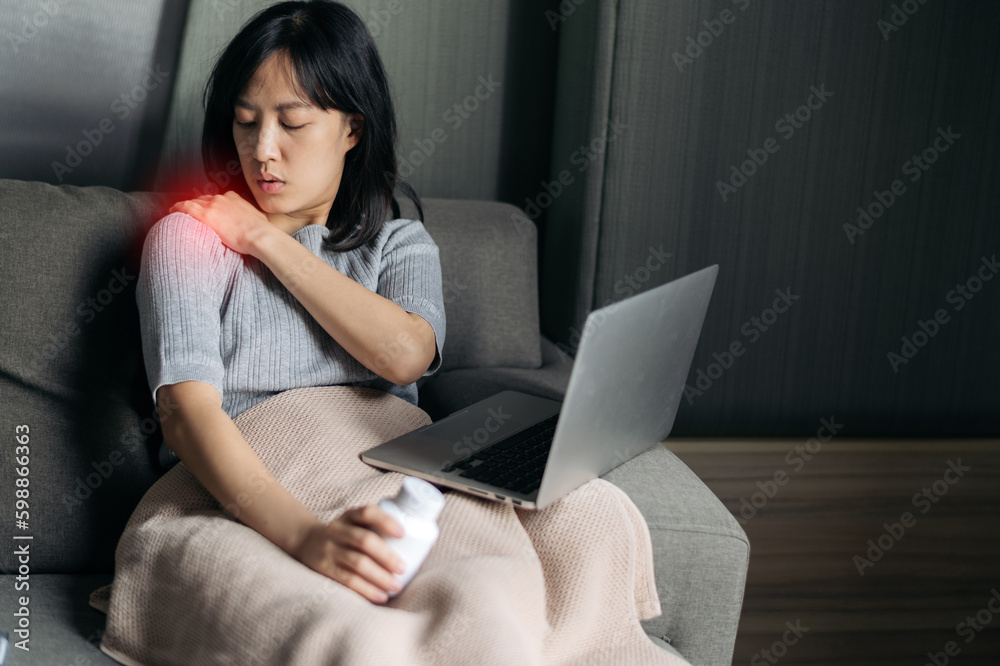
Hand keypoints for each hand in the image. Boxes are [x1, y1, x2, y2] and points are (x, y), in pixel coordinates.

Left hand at [169, 191, 271, 255]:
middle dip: (197, 204)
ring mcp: (213, 205)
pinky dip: (178, 207)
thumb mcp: (257, 217)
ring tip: (179, 211)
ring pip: (194, 202)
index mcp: (234, 198)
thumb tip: (251, 221)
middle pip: (204, 199)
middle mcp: (222, 198)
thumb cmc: (261, 230)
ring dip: (187, 206)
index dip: (210, 203)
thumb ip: (249, 216)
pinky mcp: (205, 215)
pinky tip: (172, 211)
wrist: (259, 234)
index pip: (217, 198)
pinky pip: (186, 207)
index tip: (208, 208)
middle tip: (192, 211)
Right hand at [293, 504, 407, 603]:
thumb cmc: (344, 534)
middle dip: (387, 556)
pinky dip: (366, 589)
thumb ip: (376, 526)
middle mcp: (337, 529)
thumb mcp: (354, 522)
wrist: (305, 542)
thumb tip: (416, 540)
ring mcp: (329, 549)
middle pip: (364, 541)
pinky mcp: (323, 569)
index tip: (404, 534)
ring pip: (357, 563)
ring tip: (396, 585)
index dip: (386, 521)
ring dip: (380, 576)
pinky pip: (347, 580)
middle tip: (403, 568)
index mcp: (349, 515)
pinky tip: (381, 596)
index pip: (368, 512)